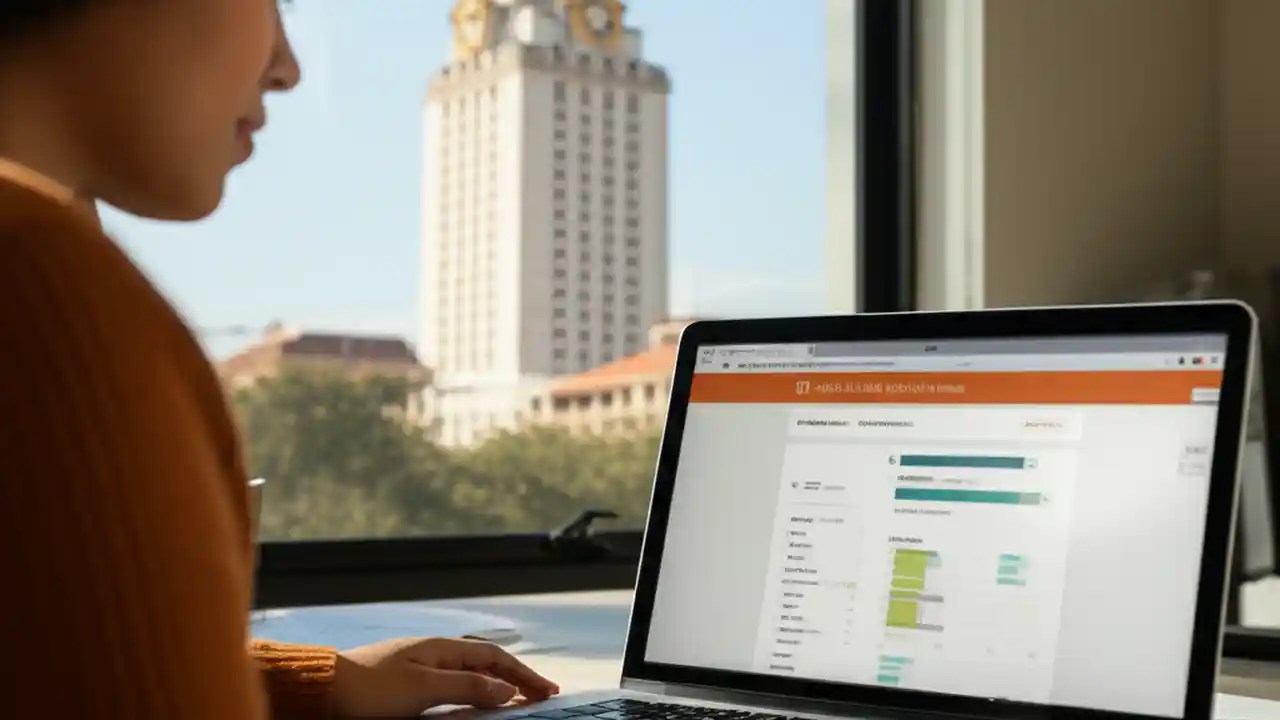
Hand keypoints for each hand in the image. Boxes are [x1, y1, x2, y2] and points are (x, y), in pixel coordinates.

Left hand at [332, 636, 560, 717]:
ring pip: (468, 675)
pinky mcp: (404, 686)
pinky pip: (450, 686)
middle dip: (514, 678)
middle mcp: (432, 654)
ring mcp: (417, 668)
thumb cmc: (371, 688)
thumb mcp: (423, 689)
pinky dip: (471, 693)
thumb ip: (466, 687)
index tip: (547, 690)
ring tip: (514, 700)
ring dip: (494, 686)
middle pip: (484, 664)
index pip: (493, 657)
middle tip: (540, 695)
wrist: (321, 691)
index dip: (522, 673)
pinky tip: (473, 703)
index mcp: (441, 649)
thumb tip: (507, 688)